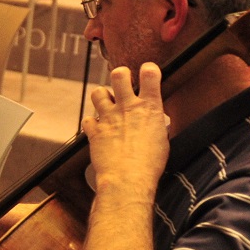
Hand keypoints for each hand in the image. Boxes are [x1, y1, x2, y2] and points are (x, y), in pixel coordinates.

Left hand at [85, 62, 169, 203]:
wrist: (128, 179)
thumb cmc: (150, 164)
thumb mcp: (162, 140)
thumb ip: (154, 124)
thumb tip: (153, 122)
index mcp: (150, 108)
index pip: (150, 75)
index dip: (149, 69)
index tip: (147, 71)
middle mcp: (128, 108)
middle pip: (119, 75)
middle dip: (120, 74)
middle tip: (122, 81)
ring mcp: (109, 117)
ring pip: (98, 92)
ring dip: (102, 97)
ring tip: (107, 104)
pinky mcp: (94, 131)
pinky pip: (88, 119)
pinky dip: (91, 123)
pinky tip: (97, 129)